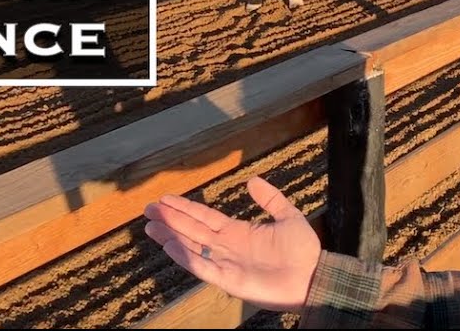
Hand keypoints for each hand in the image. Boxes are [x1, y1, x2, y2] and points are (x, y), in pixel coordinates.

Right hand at [144, 177, 321, 312]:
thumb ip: (270, 199)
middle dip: (170, 219)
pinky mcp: (228, 279)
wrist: (311, 276)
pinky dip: (186, 257)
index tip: (165, 199)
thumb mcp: (288, 216)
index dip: (185, 208)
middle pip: (192, 230)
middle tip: (148, 209)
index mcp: (238, 231)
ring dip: (171, 236)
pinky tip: (171, 246)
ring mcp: (225, 263)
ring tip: (151, 226)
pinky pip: (203, 267)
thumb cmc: (302, 249)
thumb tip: (252, 179)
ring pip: (192, 247)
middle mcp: (226, 246)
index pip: (204, 217)